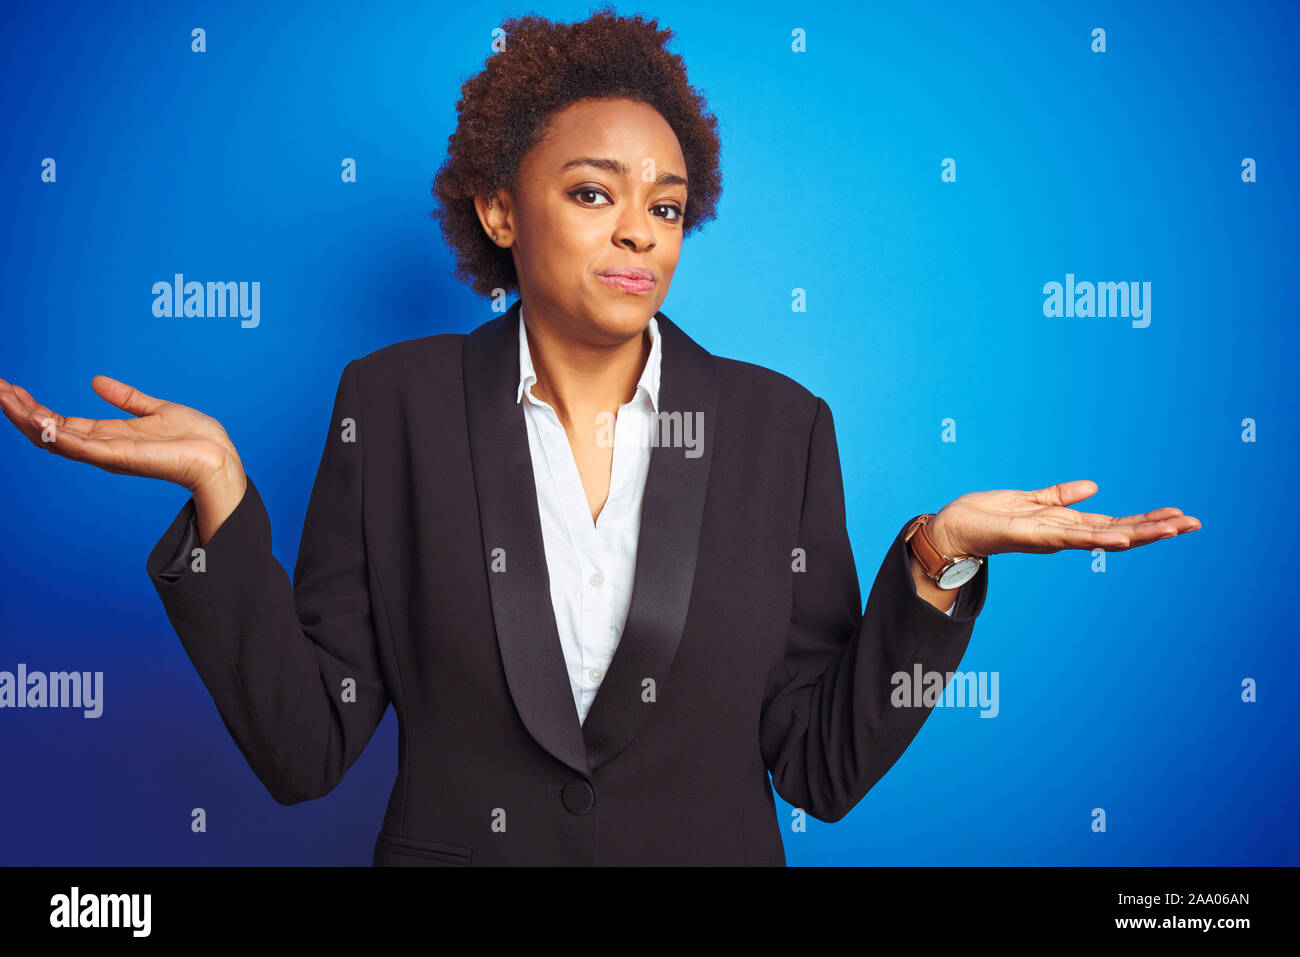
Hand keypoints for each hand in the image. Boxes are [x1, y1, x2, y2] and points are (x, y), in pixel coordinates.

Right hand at [0, 374, 242, 493]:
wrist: (218, 455)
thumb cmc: (193, 438)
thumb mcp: (153, 409)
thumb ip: (125, 398)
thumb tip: (95, 381)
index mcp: (106, 435)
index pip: (56, 421)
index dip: (30, 406)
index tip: (7, 386)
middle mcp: (100, 447)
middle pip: (46, 430)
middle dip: (17, 410)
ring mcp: (107, 454)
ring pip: (55, 438)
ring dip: (26, 419)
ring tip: (3, 397)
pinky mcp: (119, 457)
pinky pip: (80, 447)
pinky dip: (56, 435)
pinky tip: (36, 420)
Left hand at [925, 480, 1200, 557]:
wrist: (954, 527)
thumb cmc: (987, 516)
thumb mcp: (1030, 500)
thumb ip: (1060, 496)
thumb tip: (1093, 487)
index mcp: (1066, 523)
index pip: (1115, 523)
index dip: (1146, 521)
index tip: (1179, 517)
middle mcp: (1063, 534)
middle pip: (1119, 532)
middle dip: (1156, 529)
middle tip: (1194, 524)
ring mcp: (1052, 538)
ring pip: (1103, 538)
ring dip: (1139, 535)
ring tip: (1172, 530)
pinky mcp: (1034, 536)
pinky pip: (1071, 539)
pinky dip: (1096, 540)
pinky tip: (1121, 540)